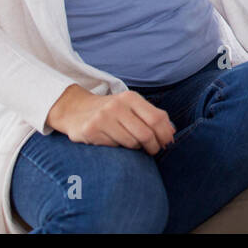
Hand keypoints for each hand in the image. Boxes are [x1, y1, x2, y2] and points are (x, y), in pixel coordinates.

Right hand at [47, 83, 175, 154]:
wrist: (76, 109)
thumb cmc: (111, 110)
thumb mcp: (131, 106)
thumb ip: (152, 116)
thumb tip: (172, 133)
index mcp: (130, 97)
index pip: (157, 119)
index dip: (165, 134)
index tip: (167, 143)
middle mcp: (117, 106)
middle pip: (146, 134)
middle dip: (153, 146)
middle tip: (153, 150)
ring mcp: (102, 118)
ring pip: (131, 143)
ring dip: (136, 148)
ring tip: (131, 143)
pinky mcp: (91, 131)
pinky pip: (114, 147)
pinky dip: (119, 149)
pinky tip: (114, 142)